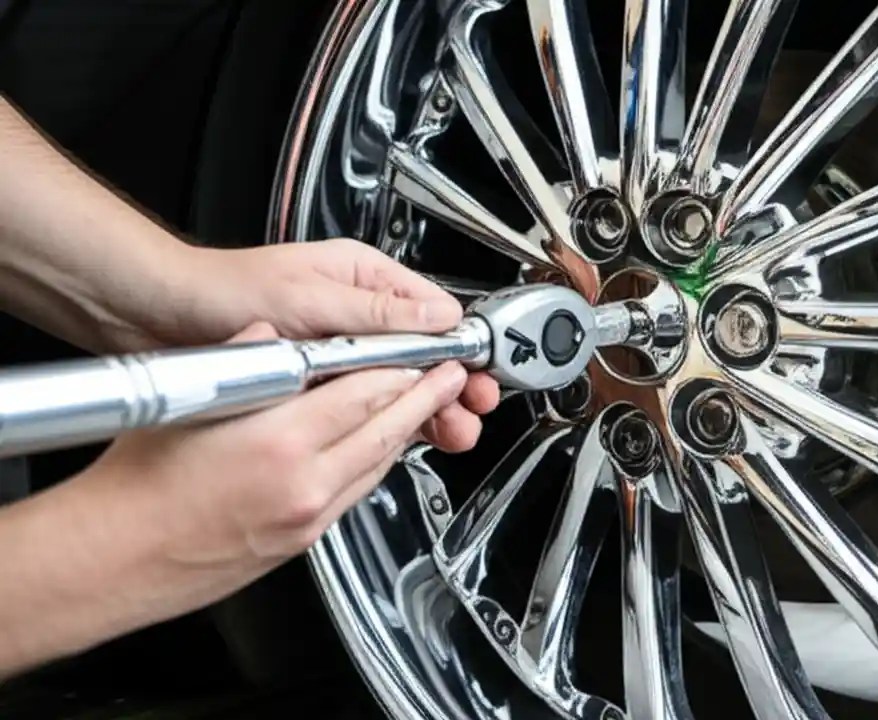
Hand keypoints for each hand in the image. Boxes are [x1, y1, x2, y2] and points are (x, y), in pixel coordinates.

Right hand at [0, 322, 472, 675]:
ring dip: (404, 433)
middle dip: (424, 400)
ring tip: (421, 408)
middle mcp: (304, 483)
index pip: (365, 393)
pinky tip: (374, 451)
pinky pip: (357, 494)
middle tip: (448, 378)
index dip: (402, 369)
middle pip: (386, 429)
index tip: (421, 353)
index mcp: (279, 440)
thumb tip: (270, 332)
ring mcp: (308, 517)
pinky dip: (374, 466)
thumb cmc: (134, 489)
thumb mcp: (186, 402)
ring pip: (378, 465)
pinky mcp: (302, 542)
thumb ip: (241, 361)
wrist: (109, 559)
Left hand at [169, 239, 499, 451]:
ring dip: (424, 404)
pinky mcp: (317, 373)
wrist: (160, 314)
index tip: (477, 375)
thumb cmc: (224, 289)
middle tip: (469, 413)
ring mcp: (338, 343)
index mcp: (363, 276)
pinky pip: (365, 396)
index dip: (460, 347)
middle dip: (450, 384)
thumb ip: (379, 313)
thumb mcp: (313, 299)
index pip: (432, 313)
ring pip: (398, 377)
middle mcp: (356, 309)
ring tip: (448, 430)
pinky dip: (387, 413)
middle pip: (422, 351)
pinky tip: (402, 431)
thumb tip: (438, 316)